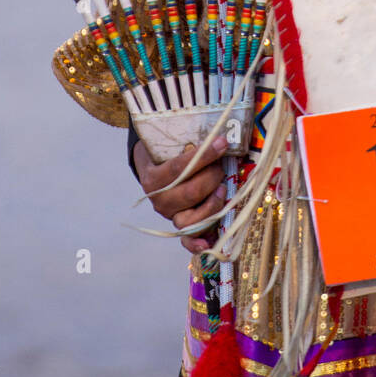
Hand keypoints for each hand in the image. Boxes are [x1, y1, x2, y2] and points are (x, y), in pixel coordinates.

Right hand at [133, 134, 228, 253]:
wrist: (156, 167)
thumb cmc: (169, 152)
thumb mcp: (173, 141)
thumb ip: (190, 138)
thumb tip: (219, 132)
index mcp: (152, 178)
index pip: (179, 168)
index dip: (203, 156)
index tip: (222, 142)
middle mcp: (159, 201)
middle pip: (190, 193)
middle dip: (211, 177)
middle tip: (220, 166)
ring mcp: (171, 216)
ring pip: (191, 220)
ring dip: (212, 204)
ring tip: (222, 189)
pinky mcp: (181, 228)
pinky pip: (188, 241)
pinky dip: (197, 244)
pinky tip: (209, 243)